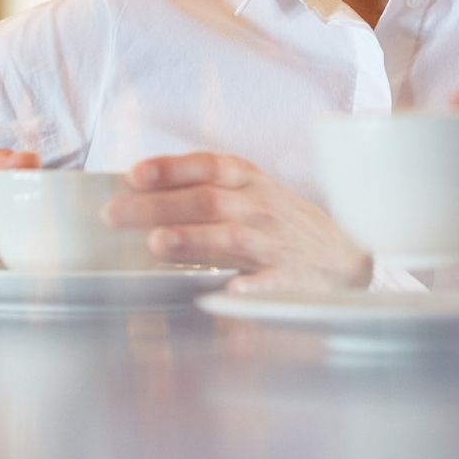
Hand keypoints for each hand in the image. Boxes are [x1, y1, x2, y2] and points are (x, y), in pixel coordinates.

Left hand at [105, 152, 371, 293]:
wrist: (344, 256)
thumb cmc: (281, 223)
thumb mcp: (251, 193)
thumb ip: (206, 190)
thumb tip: (138, 193)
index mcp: (250, 182)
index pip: (208, 166)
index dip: (171, 168)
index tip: (133, 175)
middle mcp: (260, 206)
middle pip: (207, 200)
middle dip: (158, 206)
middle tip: (114, 215)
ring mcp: (275, 243)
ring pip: (232, 236)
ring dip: (193, 238)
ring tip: (156, 243)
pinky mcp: (289, 279)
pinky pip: (269, 282)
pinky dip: (249, 287)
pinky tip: (226, 291)